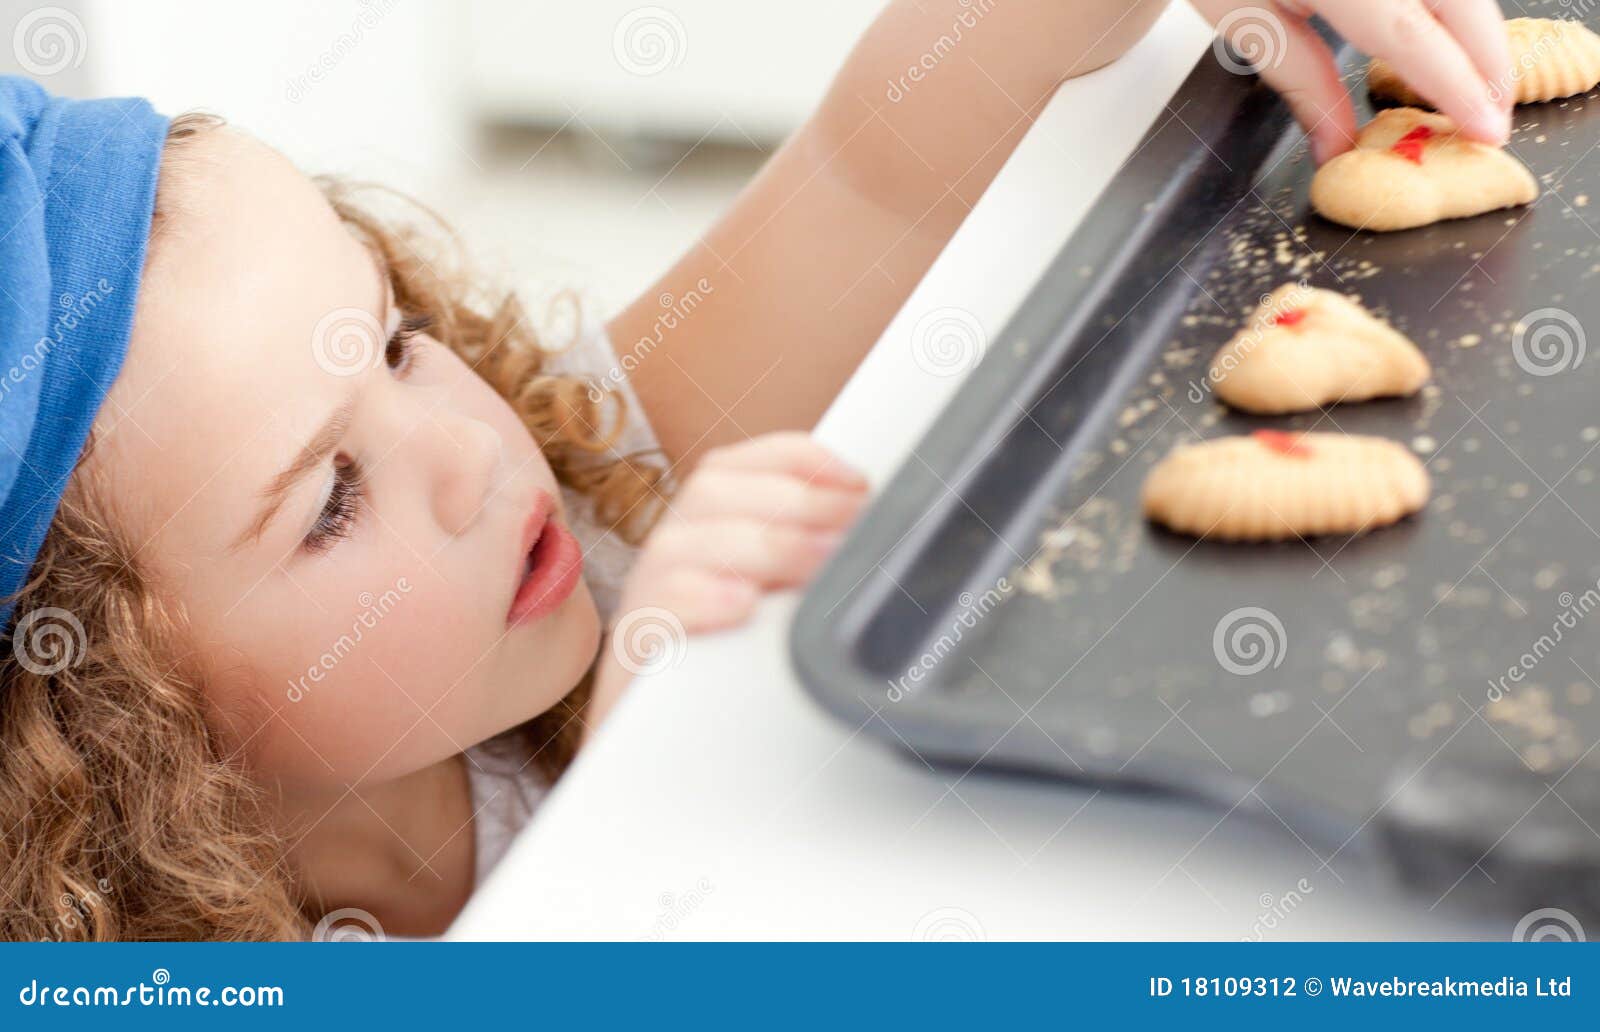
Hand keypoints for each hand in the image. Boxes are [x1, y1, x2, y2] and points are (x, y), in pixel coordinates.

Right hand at [587, 433, 869, 731]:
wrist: (660, 763)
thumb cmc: (730, 678)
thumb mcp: (776, 613)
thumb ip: (808, 569)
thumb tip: (876, 542)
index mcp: (704, 531)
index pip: (737, 466)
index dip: (796, 461)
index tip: (856, 482)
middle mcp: (671, 555)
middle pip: (712, 491)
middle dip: (793, 501)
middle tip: (853, 530)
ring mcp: (645, 601)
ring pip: (682, 542)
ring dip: (763, 544)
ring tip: (817, 564)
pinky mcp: (631, 654)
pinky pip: (655, 609)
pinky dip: (700, 597)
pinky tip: (743, 605)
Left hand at [1191, 0, 1512, 162]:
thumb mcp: (1248, 23)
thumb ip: (1303, 86)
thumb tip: (1340, 150)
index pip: (1412, 35)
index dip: (1458, 86)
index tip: (1487, 131)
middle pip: (1462, 0)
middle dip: (1490, 62)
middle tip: (1493, 120)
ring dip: (1482, 32)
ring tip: (1479, 87)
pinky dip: (1460, 7)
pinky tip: (1457, 39)